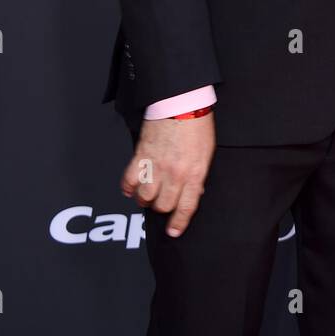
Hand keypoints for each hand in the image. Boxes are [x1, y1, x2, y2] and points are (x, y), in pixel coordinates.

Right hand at [121, 112, 215, 237]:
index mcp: (195, 174)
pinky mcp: (140, 157)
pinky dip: (128, 187)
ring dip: (144, 198)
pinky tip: (132, 186)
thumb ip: (198, 176)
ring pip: (144, 197)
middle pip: (162, 205)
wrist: (181, 103)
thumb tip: (195, 192)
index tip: (173, 232)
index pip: (186, 208)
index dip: (178, 223)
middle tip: (161, 200)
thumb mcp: (206, 154)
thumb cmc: (197, 126)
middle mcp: (175, 174)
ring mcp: (156, 167)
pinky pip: (128, 181)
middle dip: (162, 207)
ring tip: (147, 192)